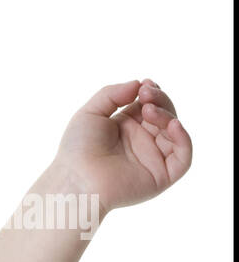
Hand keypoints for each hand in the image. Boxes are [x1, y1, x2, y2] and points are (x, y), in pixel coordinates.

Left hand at [50, 80, 192, 217]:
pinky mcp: (161, 176)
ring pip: (175, 133)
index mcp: (126, 126)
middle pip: (164, 115)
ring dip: (167, 116)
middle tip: (147, 93)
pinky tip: (173, 124)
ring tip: (149, 110)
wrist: (76, 178)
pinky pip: (183, 158)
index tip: (145, 84)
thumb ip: (113, 94)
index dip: (151, 92)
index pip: (149, 104)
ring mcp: (153, 158)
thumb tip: (138, 83)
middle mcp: (142, 141)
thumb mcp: (91, 112)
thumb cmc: (77, 148)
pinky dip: (184, 139)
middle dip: (160, 100)